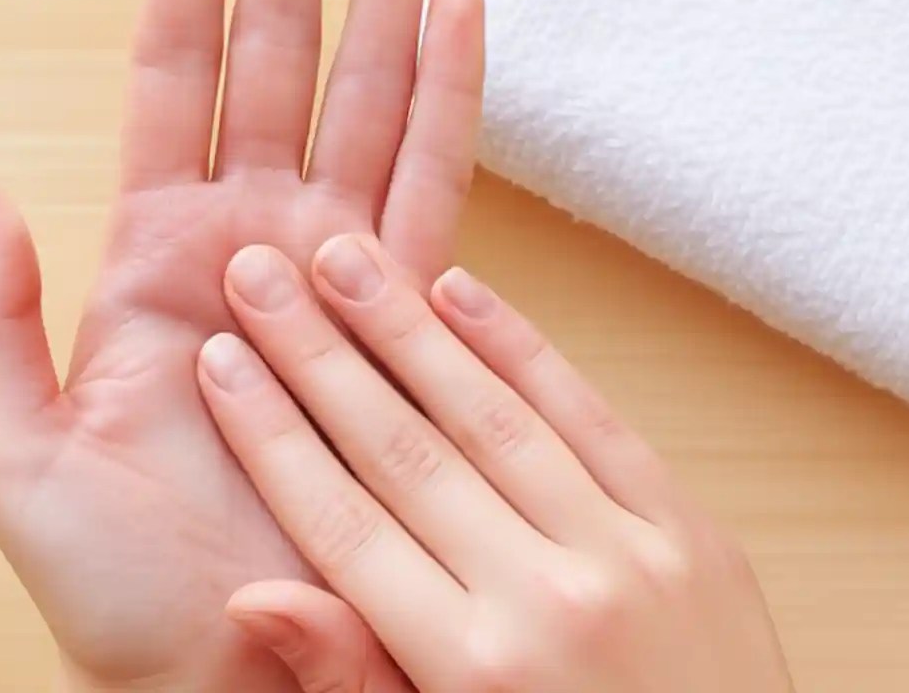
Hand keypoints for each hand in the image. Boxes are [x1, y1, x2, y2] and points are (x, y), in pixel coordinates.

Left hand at [0, 0, 483, 689]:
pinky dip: (448, 101)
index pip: (170, 93)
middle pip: (275, 83)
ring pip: (362, 118)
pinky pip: (433, 190)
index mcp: (153, 261)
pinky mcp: (396, 321)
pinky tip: (458, 25)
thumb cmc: (111, 581)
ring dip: (379, 25)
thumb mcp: (14, 449)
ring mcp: (327, 278)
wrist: (217, 666)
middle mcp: (248, 251)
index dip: (186, 1)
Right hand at [196, 236, 795, 691]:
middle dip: (317, 356)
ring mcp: (627, 554)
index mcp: (470, 672)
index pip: (341, 526)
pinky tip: (462, 290)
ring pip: (491, 415)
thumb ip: (354, 677)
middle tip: (258, 276)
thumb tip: (253, 596)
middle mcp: (546, 601)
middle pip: (403, 451)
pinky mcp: (688, 530)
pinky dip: (522, 349)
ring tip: (343, 258)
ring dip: (407, 328)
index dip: (271, 437)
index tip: (220, 363)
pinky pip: (591, 417)